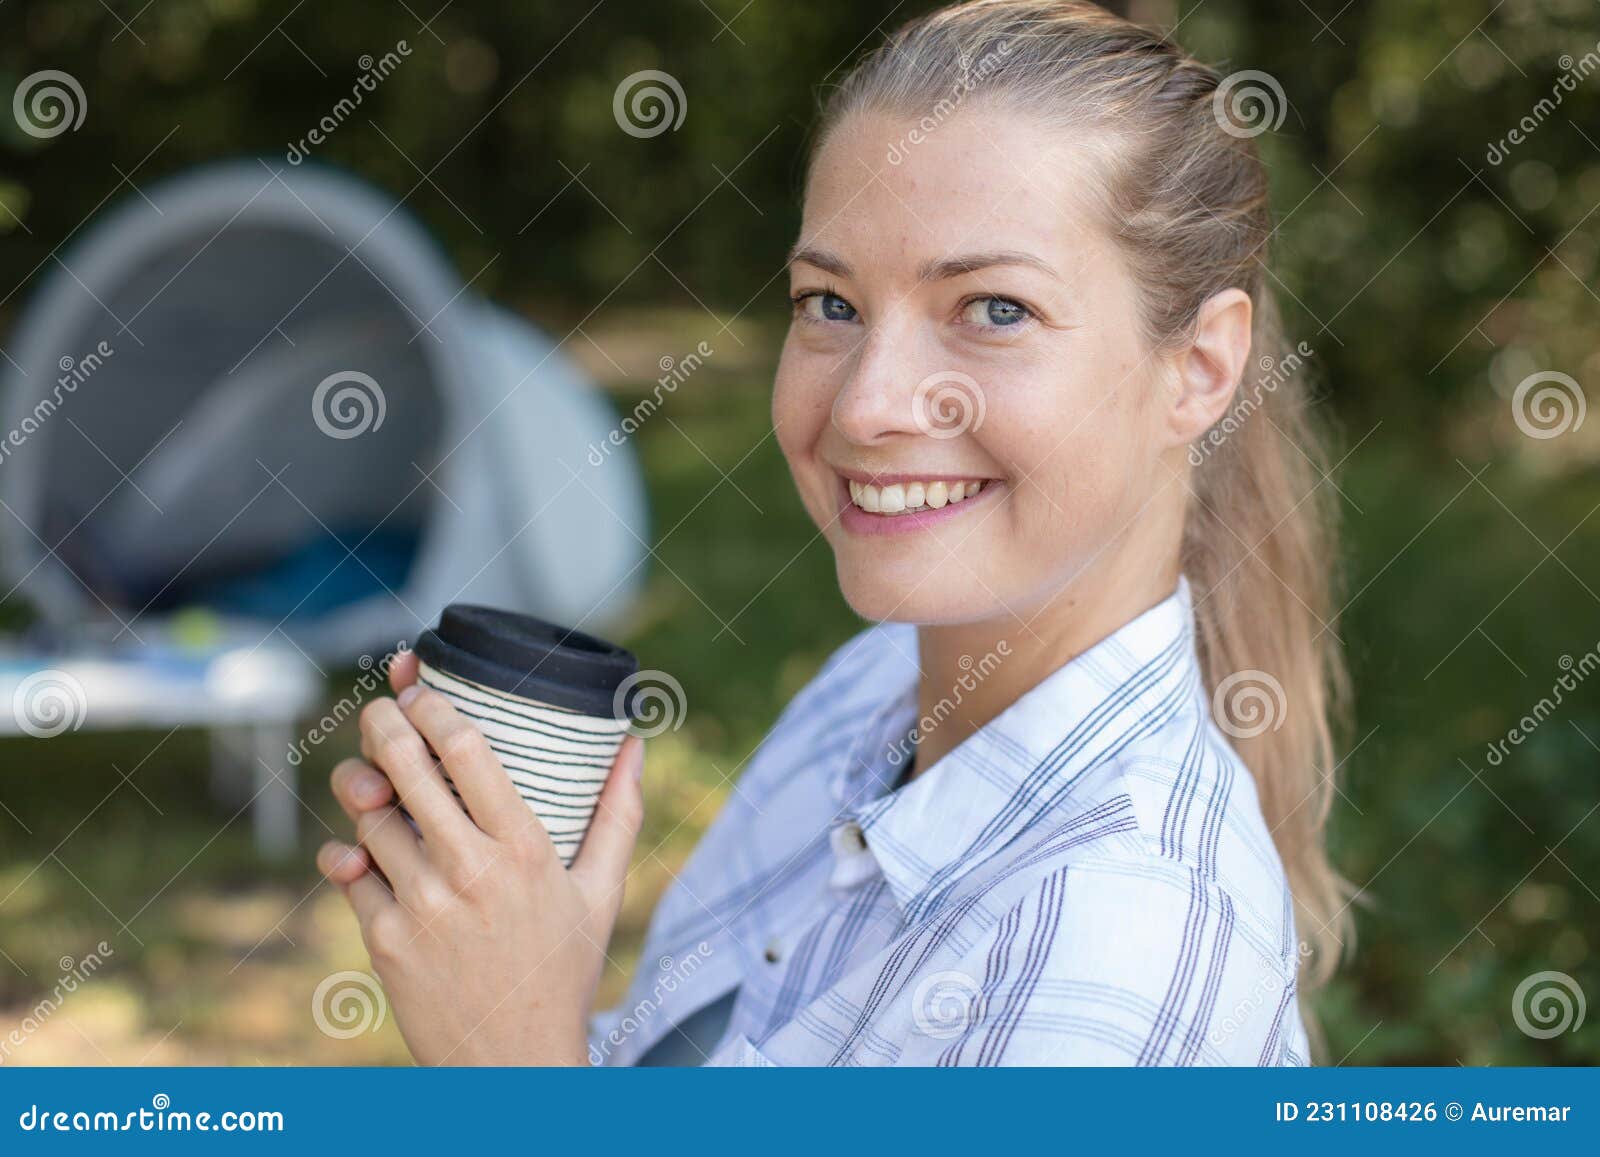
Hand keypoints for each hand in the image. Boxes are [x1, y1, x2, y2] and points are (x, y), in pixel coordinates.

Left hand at [316, 651, 645, 1064]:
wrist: (513, 1062)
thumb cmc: (561, 971)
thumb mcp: (602, 892)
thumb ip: (618, 815)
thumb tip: (634, 746)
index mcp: (523, 848)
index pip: (467, 750)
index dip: (434, 706)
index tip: (421, 688)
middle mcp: (469, 869)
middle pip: (405, 767)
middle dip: (382, 724)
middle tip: (380, 710)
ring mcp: (422, 904)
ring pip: (368, 817)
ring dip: (360, 789)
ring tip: (368, 780)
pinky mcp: (385, 938)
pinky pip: (348, 874)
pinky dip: (345, 855)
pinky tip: (358, 849)